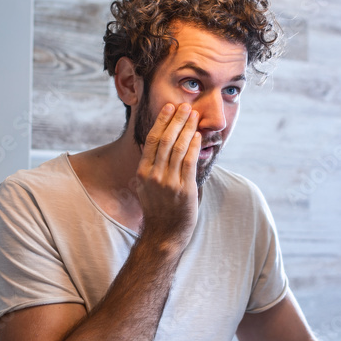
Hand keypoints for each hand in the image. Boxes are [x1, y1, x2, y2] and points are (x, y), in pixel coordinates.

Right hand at [135, 103, 201, 249]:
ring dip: (187, 129)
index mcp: (143, 172)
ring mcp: (168, 182)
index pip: (152, 140)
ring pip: (177, 148)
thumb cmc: (158, 210)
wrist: (164, 234)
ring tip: (194, 115)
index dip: (161, 121)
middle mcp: (154, 175)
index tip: (169, 107)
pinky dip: (193, 146)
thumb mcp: (145, 188)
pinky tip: (197, 135)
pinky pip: (188, 162)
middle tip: (185, 105)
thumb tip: (153, 150)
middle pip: (164, 140)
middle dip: (176, 120)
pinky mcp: (184, 189)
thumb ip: (149, 169)